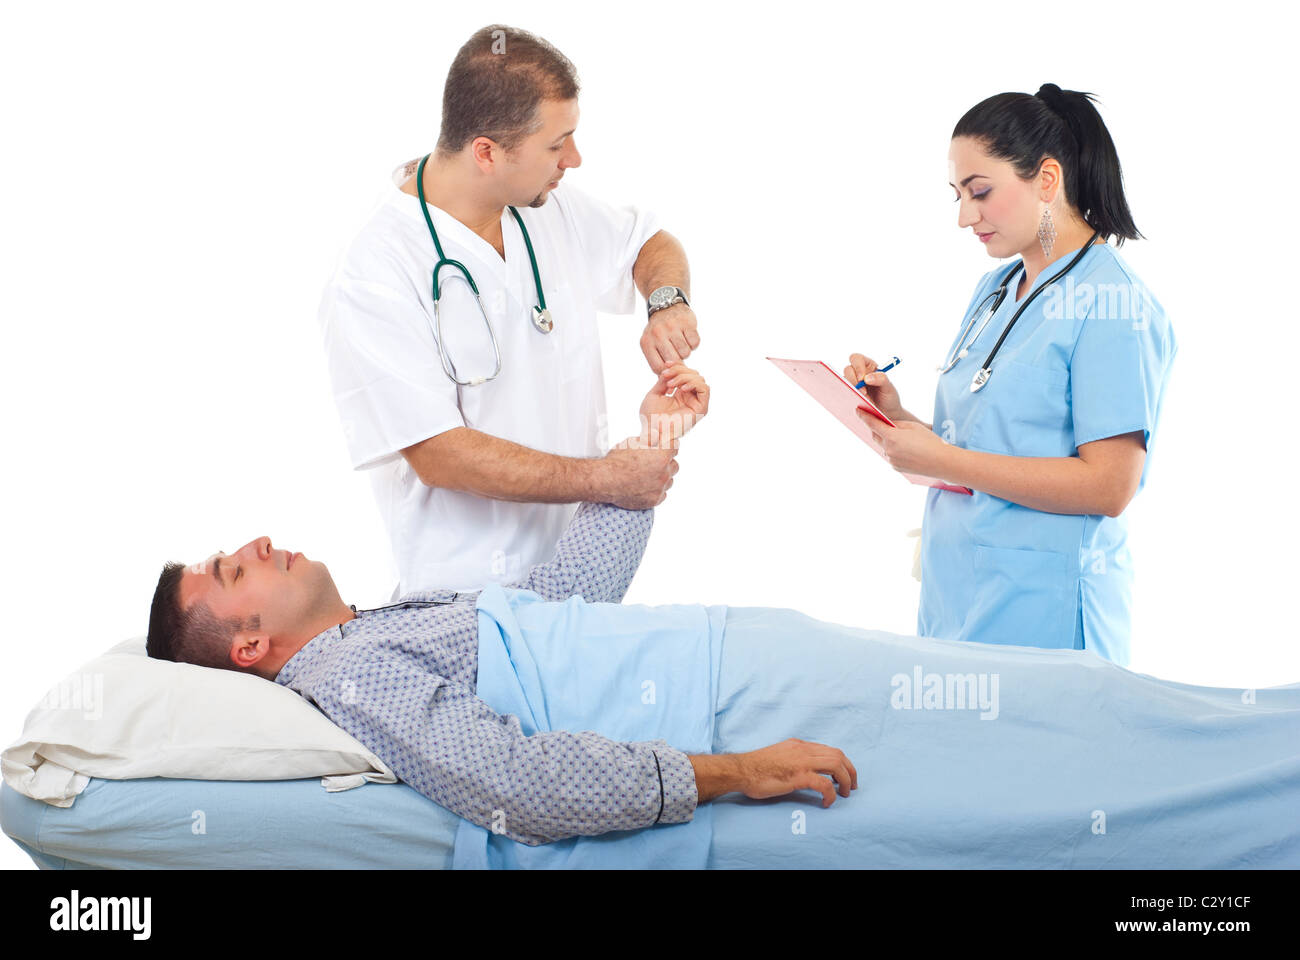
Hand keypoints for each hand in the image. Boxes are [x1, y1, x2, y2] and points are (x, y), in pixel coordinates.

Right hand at [599, 444, 678, 508]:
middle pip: (674, 465)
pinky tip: (644, 487)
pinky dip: (656, 491)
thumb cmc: (616, 461)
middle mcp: (664, 472)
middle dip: (666, 463)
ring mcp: (660, 488)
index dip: (668, 446)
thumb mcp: (632, 442)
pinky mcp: (654, 500)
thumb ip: (648, 439)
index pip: (675, 447)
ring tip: (646, 476)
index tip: (663, 448)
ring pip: (669, 481)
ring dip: (661, 478)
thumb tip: (656, 436)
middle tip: (652, 463)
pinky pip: (662, 494)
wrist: (605, 481)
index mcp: (662, 456)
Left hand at [637, 362, 709, 447]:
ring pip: (699, 379)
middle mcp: (689, 397)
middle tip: (665, 376)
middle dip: (679, 370)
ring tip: (671, 384)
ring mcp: (696, 403)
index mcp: (679, 394)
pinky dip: (694, 384)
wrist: (653, 432)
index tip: (666, 364)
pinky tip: (682, 388)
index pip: (685, 373)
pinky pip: (705, 389)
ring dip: (685, 377)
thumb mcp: (654, 394)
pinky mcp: (701, 409)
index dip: (677, 366)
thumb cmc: (651, 417)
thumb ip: (663, 380)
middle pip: (693, 373)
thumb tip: (670, 367)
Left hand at [640, 303, 698, 373]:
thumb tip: (667, 382)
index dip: (668, 373)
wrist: (666, 305)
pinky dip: (693, 342)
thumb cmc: (659, 330)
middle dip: (678, 362)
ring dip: (685, 351)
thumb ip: (657, 361)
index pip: (658, 368)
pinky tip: (686, 335)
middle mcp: (658, 334)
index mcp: (647, 342)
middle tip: (677, 355)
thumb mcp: (650, 343)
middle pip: (674, 361)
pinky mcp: (686, 323)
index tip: (672, 373)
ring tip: (680, 342)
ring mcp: (672, 328)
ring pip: (686, 353)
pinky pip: (695, 343)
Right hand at [737, 738, 857, 807]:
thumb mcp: (779, 755)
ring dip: (844, 781)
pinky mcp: (798, 776)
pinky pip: (823, 784)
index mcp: (799, 745)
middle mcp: (803, 750)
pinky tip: (827, 803)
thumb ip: (793, 758)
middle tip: (851, 787)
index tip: (844, 776)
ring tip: (843, 794)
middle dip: (850, 771)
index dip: (842, 763)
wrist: (741, 770)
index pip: (829, 749)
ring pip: (836, 765)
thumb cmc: (755, 767)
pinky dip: (830, 794)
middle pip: (838, 755)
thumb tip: (805, 770)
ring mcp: (801, 762)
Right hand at [844, 353, 903, 421]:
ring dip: (851, 390)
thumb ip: (882, 379)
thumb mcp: (889, 387)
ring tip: (863, 399)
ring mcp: (852, 384)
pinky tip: (854, 403)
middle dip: (853, 380)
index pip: (857, 359)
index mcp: (869, 366)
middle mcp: (858, 373)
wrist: (888, 413)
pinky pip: (843, 392)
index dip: (857, 366)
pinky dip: (846, 396)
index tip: (862, 378)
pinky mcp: (849, 394)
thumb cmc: (889, 398)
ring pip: (843, 381)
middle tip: (863, 392)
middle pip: (848, 369)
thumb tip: (867, 378)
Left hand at [855, 412, 951, 476]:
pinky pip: (890, 456)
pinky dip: (893, 450)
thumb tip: (887, 424)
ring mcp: (891, 460)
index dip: (864, 416)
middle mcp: (888, 449)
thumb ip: (897, 424)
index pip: (873, 424)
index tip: (858, 410)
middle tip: (880, 422)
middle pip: (876, 436)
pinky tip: (906, 449)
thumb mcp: (913, 426)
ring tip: (901, 438)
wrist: (941, 462)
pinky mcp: (896, 467)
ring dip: (887, 441)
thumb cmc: (930, 441)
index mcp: (892, 436)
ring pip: (884, 447)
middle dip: (877, 429)